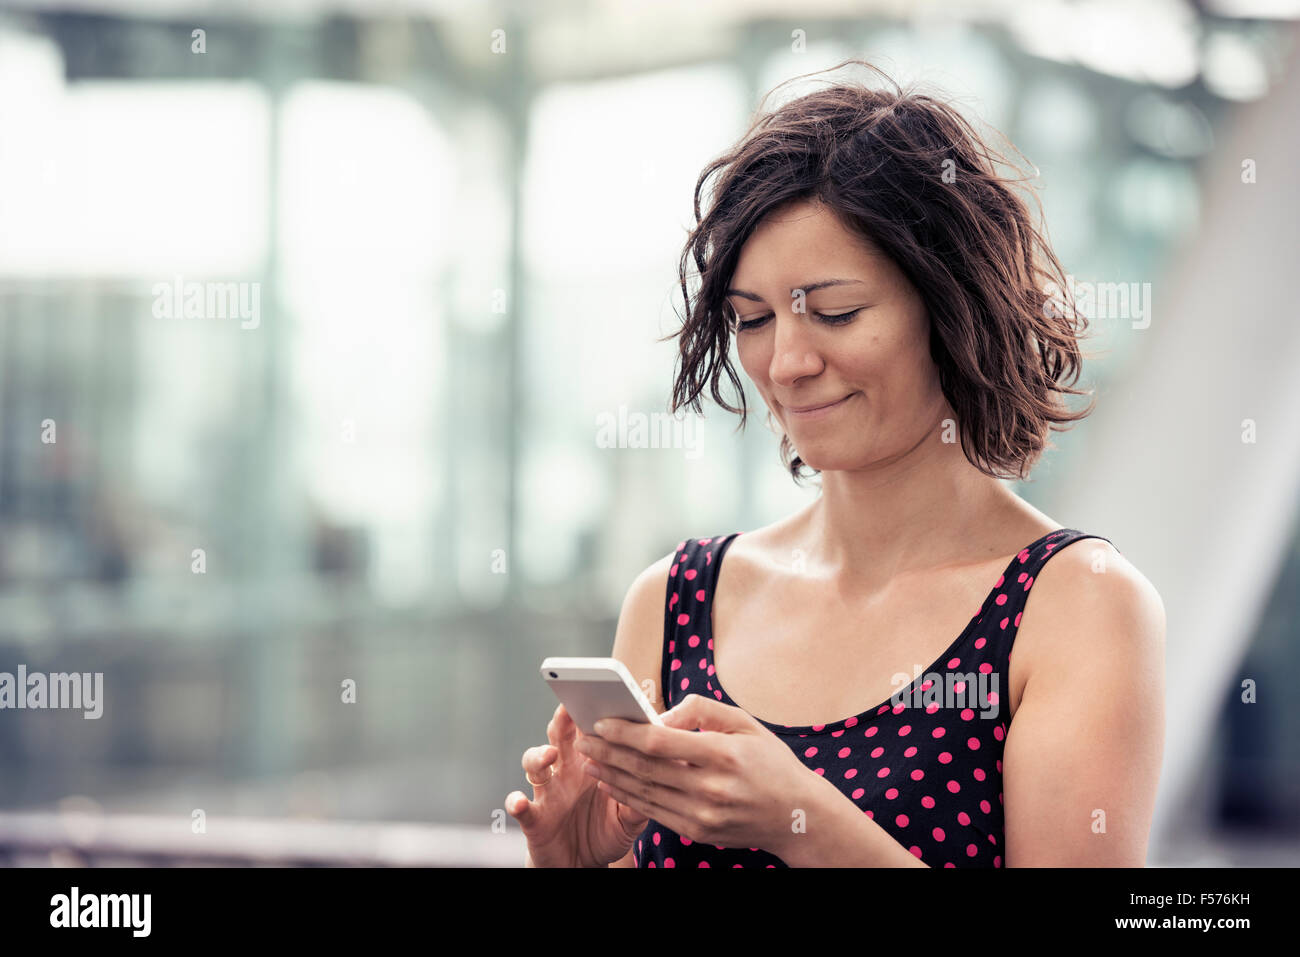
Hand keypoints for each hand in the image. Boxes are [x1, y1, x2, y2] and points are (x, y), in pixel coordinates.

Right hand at [505, 702, 649, 866]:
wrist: (580, 866)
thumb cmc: (603, 833)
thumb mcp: (628, 818)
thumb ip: (640, 801)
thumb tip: (656, 783)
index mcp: (590, 765)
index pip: (590, 732)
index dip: (593, 716)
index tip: (602, 699)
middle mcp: (566, 773)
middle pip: (559, 737)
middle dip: (562, 720)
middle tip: (568, 707)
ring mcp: (548, 794)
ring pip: (534, 765)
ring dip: (537, 756)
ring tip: (548, 755)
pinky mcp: (534, 818)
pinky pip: (522, 807)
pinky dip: (517, 803)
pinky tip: (519, 802)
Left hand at [575, 693, 820, 855]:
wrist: (797, 817)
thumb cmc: (771, 763)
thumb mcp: (746, 724)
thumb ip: (703, 710)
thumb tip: (663, 713)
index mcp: (723, 754)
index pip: (660, 742)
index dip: (625, 731)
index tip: (602, 721)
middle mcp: (711, 787)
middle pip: (645, 768)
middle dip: (609, 752)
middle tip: (583, 738)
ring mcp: (704, 815)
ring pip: (645, 792)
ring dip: (611, 775)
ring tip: (589, 760)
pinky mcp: (699, 832)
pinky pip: (654, 812)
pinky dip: (628, 797)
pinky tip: (611, 784)